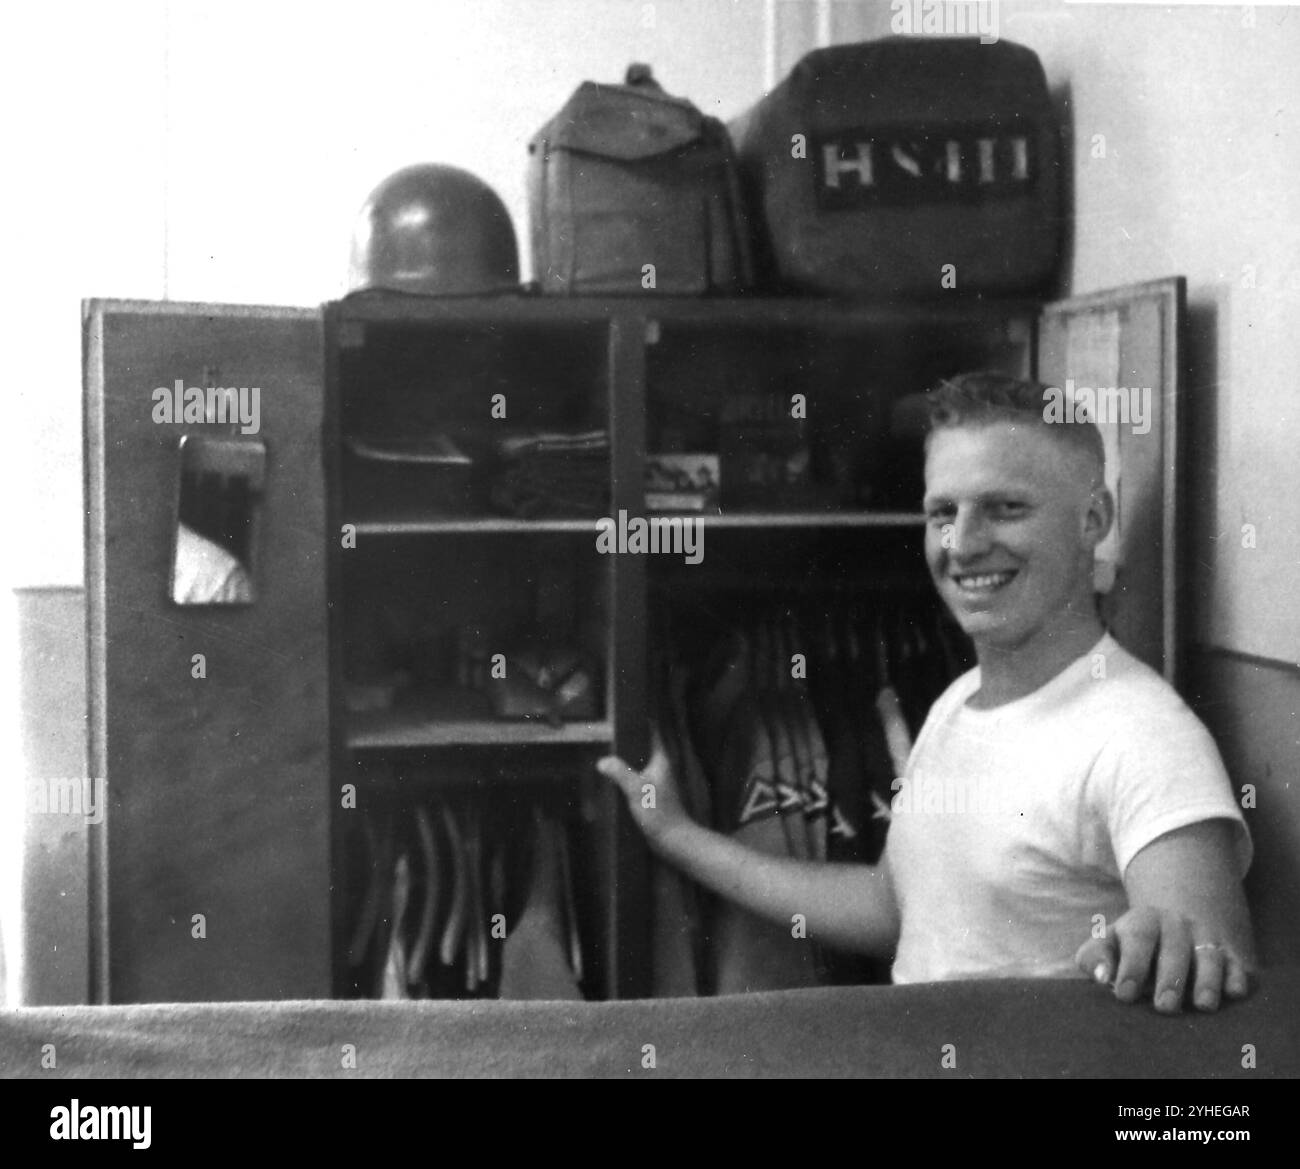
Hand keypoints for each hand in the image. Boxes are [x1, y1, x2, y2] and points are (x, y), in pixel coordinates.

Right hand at [595, 729, 689, 844]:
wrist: (672, 839)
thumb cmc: (658, 811)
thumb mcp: (636, 789)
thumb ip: (620, 772)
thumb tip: (602, 761)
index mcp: (661, 760)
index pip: (653, 733)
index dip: (642, 721)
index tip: (627, 712)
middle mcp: (660, 767)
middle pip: (644, 747)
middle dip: (628, 740)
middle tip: (607, 732)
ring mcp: (657, 781)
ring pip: (639, 763)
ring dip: (626, 759)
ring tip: (604, 751)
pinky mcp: (652, 795)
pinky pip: (637, 778)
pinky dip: (626, 775)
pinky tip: (611, 778)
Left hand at [1075, 906, 1251, 1012]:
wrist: (1175, 920)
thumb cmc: (1131, 947)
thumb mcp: (1108, 943)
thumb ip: (1095, 958)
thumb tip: (1102, 978)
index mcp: (1143, 922)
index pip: (1138, 938)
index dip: (1131, 966)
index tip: (1124, 994)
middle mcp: (1176, 926)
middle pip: (1175, 948)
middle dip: (1170, 978)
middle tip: (1164, 1007)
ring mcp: (1206, 939)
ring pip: (1209, 956)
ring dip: (1207, 980)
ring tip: (1202, 1005)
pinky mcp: (1232, 956)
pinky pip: (1238, 965)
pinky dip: (1238, 978)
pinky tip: (1234, 993)